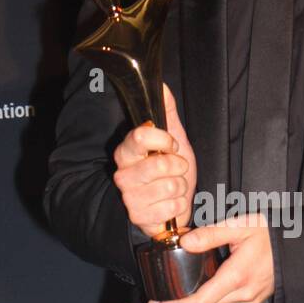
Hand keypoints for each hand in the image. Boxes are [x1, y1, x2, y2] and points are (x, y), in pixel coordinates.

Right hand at [111, 83, 196, 236]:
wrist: (174, 204)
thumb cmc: (172, 171)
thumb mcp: (174, 139)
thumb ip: (166, 113)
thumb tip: (162, 86)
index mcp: (127, 150)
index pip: (141, 136)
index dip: (164, 140)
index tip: (172, 145)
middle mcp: (123, 173)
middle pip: (159, 164)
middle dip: (178, 167)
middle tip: (176, 169)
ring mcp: (129, 197)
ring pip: (169, 187)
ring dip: (180, 187)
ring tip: (174, 187)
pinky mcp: (138, 217)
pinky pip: (171, 207)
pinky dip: (179, 206)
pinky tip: (170, 204)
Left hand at [147, 211, 274, 302]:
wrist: (298, 246)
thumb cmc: (272, 234)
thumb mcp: (241, 226)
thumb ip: (211, 234)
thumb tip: (185, 242)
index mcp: (237, 276)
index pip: (201, 301)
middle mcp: (244, 292)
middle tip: (161, 301)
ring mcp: (251, 297)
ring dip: (198, 300)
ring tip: (179, 292)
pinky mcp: (255, 297)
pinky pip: (228, 301)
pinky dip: (213, 296)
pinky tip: (205, 285)